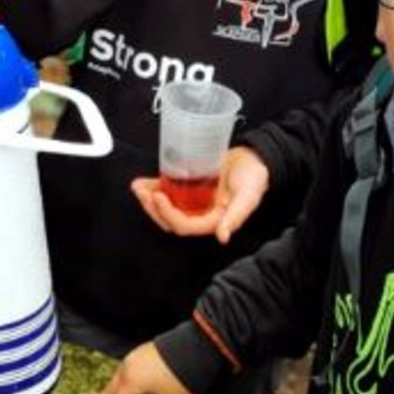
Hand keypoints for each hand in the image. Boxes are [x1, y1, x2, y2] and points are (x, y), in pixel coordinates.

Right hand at [89, 341, 196, 393]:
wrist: (194, 346)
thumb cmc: (182, 376)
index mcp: (131, 383)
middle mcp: (127, 370)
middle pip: (108, 391)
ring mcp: (132, 359)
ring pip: (118, 380)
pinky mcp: (140, 352)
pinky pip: (128, 371)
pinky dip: (130, 383)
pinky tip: (143, 390)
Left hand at [130, 146, 270, 242]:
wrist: (254, 157)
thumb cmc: (254, 177)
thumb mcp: (249, 195)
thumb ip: (236, 216)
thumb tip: (223, 236)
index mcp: (214, 220)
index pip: (185, 225)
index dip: (169, 214)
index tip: (158, 196)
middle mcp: (201, 213)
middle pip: (171, 219)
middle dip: (153, 209)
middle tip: (143, 194)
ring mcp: (193, 200)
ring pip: (166, 207)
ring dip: (149, 200)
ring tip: (138, 188)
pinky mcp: (189, 186)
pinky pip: (168, 191)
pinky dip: (154, 187)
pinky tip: (143, 182)